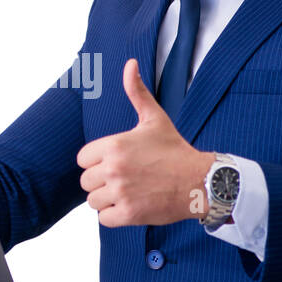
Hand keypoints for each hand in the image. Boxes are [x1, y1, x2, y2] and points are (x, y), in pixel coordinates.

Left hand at [77, 58, 214, 226]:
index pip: (82, 159)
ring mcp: (121, 192)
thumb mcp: (154, 118)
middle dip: (101, 182)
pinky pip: (104, 218)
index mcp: (114, 145)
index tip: (115, 162)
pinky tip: (131, 205)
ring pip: (93, 201)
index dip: (96, 162)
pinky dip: (114, 215)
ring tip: (128, 192)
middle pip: (85, 181)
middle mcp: (114, 168)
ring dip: (107, 199)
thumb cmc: (174, 149)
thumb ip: (136, 92)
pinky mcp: (129, 213)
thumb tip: (130, 64)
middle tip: (124, 179)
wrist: (199, 181)